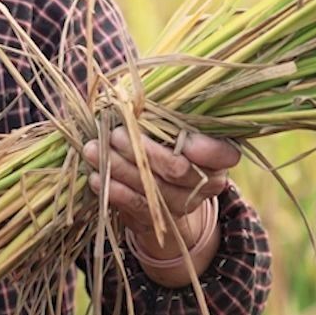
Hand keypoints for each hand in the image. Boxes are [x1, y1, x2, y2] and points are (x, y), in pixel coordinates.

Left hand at [84, 129, 239, 259]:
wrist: (167, 190)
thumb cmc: (169, 142)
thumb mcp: (176, 126)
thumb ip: (166, 115)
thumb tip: (129, 96)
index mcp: (219, 157)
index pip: (222, 153)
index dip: (206, 149)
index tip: (185, 139)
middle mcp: (207, 183)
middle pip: (177, 169)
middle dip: (143, 151)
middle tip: (116, 134)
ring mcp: (183, 204)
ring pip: (152, 188)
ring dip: (119, 168)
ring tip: (93, 150)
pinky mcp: (159, 219)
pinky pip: (136, 206)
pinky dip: (114, 191)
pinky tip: (96, 177)